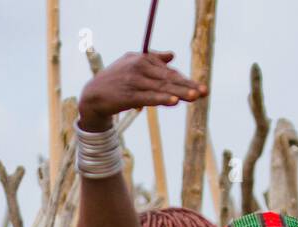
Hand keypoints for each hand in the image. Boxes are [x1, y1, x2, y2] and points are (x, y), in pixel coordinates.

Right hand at [78, 51, 205, 127]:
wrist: (93, 96)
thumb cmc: (115, 79)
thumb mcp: (131, 63)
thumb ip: (152, 59)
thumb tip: (172, 55)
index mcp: (142, 59)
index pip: (168, 71)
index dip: (185, 80)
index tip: (200, 88)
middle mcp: (140, 68)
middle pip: (168, 78)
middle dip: (188, 86)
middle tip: (204, 92)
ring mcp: (134, 82)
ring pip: (162, 88)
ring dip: (180, 93)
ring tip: (195, 96)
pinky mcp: (129, 96)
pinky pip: (149, 98)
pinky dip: (162, 99)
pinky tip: (174, 101)